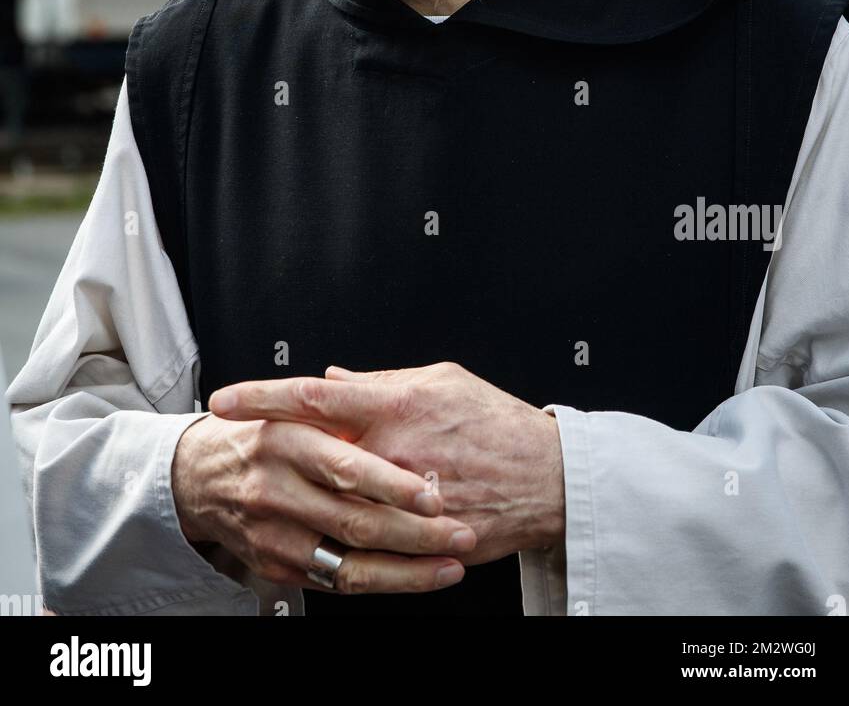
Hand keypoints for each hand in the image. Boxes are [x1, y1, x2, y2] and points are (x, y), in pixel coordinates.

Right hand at [170, 411, 476, 592]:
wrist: (198, 476)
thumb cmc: (259, 436)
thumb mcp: (291, 408)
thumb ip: (340, 402)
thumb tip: (386, 391)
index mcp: (286, 439)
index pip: (345, 464)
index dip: (392, 483)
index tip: (434, 494)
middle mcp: (277, 490)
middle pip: (354, 519)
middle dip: (415, 531)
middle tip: (461, 531)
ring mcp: (277, 534)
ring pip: (351, 561)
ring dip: (409, 567)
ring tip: (452, 561)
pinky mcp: (279, 566)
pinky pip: (338, 581)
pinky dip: (384, 582)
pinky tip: (419, 576)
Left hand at [209, 362, 564, 564]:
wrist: (548, 476)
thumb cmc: (494, 422)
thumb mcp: (440, 381)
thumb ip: (380, 383)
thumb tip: (332, 380)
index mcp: (397, 404)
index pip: (314, 396)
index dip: (263, 397)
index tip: (224, 399)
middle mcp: (395, 449)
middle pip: (313, 453)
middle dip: (269, 454)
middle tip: (237, 453)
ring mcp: (406, 498)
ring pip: (336, 506)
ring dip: (305, 503)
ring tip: (283, 499)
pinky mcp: (420, 537)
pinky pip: (371, 544)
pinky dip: (348, 538)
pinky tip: (332, 534)